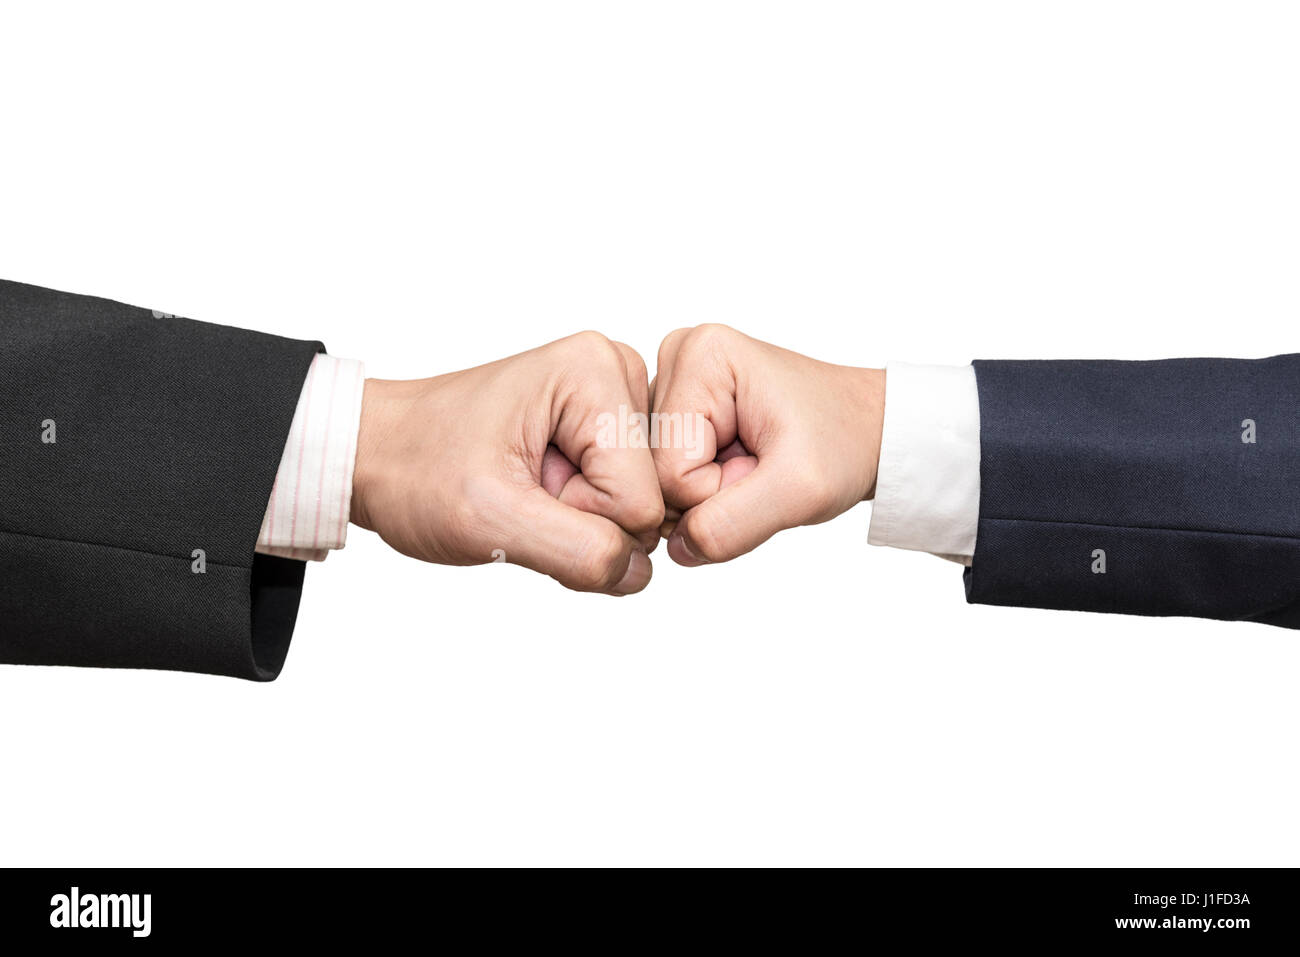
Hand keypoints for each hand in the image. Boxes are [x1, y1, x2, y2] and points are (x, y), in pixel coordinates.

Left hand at [350, 332, 663, 594]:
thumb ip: (578, 551)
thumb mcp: (489, 518)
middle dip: (583, 521)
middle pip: (645, 500)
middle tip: (520, 494)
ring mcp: (613, 404)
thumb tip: (639, 571)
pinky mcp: (605, 432)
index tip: (520, 489)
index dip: (579, 519)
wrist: (376, 452)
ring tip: (523, 490)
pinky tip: (537, 491)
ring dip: (578, 523)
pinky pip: (621, 505)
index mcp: (594, 372)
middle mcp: (615, 375)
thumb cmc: (415, 467)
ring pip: (635, 508)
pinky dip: (577, 517)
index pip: (639, 499)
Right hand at [651, 324, 884, 564]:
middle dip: (710, 491)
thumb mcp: (800, 491)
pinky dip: (707, 484)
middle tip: (761, 467)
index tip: (763, 466)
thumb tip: (676, 549)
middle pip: (655, 471)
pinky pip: (669, 472)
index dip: (716, 491)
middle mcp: (677, 356)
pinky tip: (742, 461)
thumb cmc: (845, 442)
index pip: (668, 469)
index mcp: (700, 355)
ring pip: (659, 477)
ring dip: (710, 490)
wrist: (870, 428)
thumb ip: (732, 525)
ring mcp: (674, 381)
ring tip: (756, 461)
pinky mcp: (678, 406)